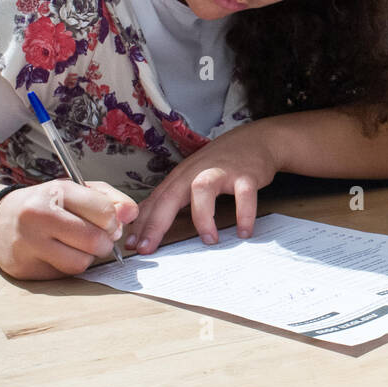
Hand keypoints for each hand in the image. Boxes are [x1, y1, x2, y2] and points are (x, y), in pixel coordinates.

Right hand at [0, 180, 138, 279]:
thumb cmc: (47, 204)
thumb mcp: (77, 191)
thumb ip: (110, 200)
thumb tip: (132, 214)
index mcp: (56, 192)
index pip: (104, 211)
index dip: (115, 222)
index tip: (111, 224)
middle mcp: (38, 216)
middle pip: (94, 240)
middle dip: (105, 243)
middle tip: (99, 239)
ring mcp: (28, 244)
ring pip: (80, 263)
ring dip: (88, 258)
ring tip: (79, 247)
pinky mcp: (25, 268)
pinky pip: (63, 275)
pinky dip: (68, 267)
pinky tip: (59, 254)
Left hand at [125, 122, 277, 254]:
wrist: (257, 139)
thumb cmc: (222, 162)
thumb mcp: (193, 175)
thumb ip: (173, 197)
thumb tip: (147, 223)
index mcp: (182, 177)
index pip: (156, 200)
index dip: (141, 223)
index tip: (130, 245)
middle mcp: (197, 172)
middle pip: (170, 196)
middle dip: (156, 223)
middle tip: (147, 247)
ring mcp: (221, 172)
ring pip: (202, 190)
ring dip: (203, 217)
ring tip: (209, 240)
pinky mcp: (246, 174)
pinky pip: (244, 195)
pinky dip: (244, 214)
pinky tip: (244, 232)